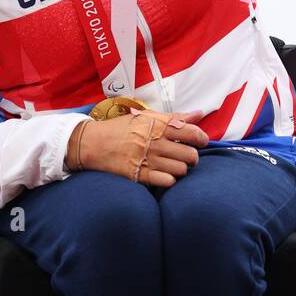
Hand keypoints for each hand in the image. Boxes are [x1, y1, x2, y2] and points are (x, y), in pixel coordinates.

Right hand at [71, 109, 208, 186]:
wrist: (93, 143)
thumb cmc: (122, 128)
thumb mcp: (147, 116)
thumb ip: (174, 117)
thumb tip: (199, 114)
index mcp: (158, 126)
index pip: (190, 132)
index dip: (201, 138)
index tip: (201, 141)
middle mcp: (155, 143)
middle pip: (189, 154)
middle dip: (193, 156)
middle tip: (187, 156)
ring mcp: (147, 160)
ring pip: (180, 169)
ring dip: (181, 169)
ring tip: (174, 165)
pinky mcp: (139, 175)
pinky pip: (166, 181)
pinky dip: (170, 180)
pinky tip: (165, 175)